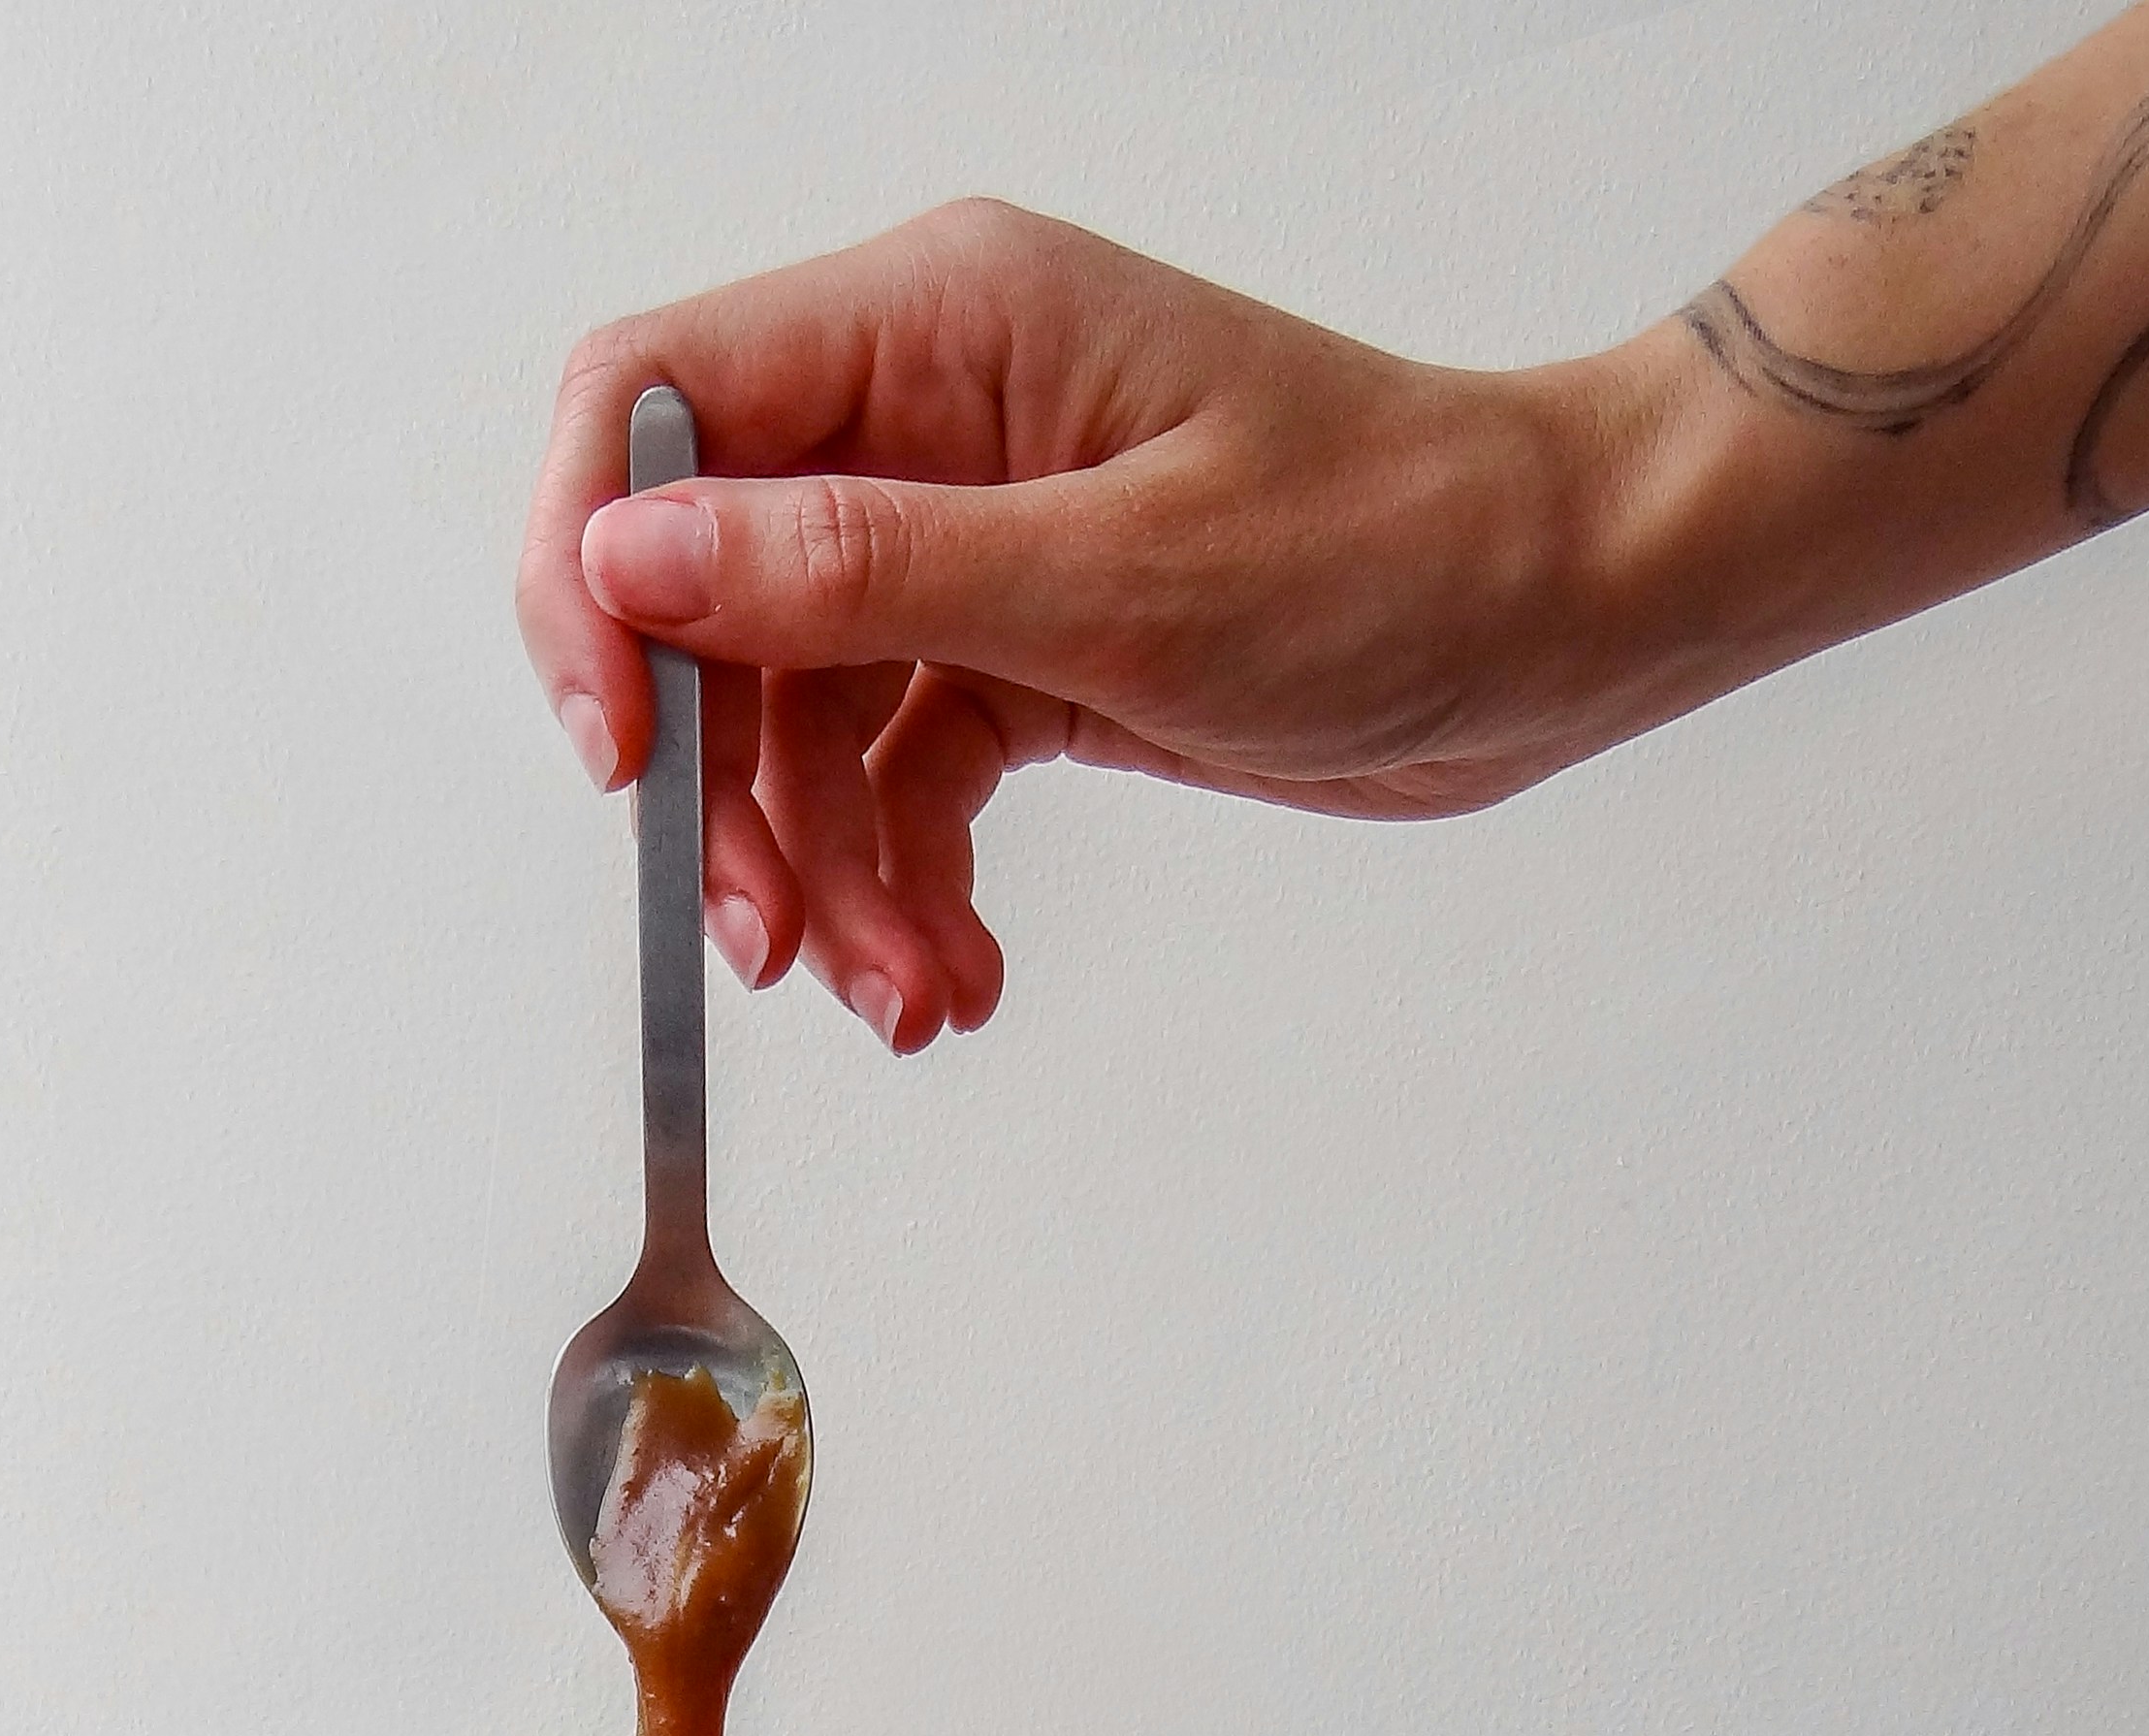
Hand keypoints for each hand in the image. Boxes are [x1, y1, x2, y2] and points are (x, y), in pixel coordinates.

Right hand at [518, 202, 1675, 1051]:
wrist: (1556, 619)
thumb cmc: (1393, 545)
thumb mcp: (1113, 576)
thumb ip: (857, 573)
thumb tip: (633, 559)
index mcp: (935, 325)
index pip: (654, 403)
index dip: (592, 576)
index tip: (620, 758)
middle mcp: (924, 417)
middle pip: (706, 604)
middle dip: (723, 798)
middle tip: (770, 945)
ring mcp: (961, 539)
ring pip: (795, 727)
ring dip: (827, 884)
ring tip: (906, 997)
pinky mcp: (1010, 652)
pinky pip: (891, 783)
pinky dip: (906, 891)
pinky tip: (956, 978)